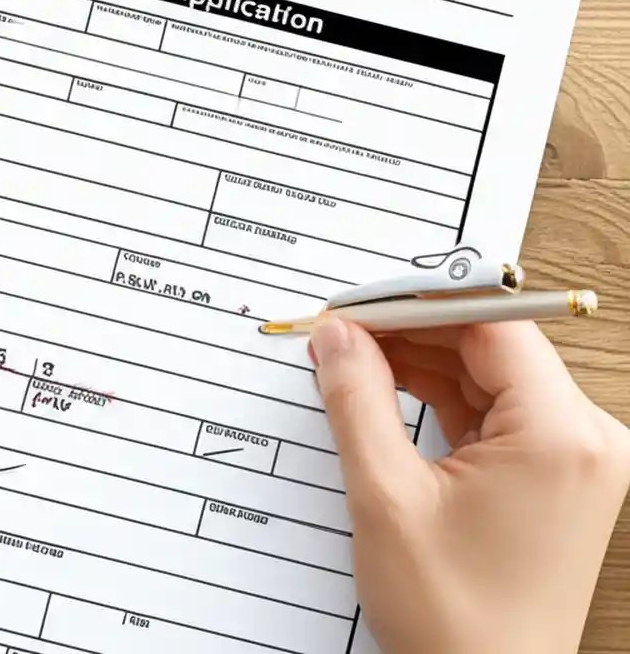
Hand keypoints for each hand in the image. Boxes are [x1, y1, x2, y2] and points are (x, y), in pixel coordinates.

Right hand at [310, 319, 629, 653]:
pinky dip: (440, 398)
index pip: (490, 323)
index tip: (355, 303)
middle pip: (491, 344)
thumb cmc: (452, 620)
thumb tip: (337, 337)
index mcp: (561, 437)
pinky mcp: (553, 477)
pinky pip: (493, 412)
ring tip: (352, 358)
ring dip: (421, 361)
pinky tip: (386, 391)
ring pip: (488, 375)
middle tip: (341, 328)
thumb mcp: (386, 497)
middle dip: (411, 330)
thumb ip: (357, 400)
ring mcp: (573, 460)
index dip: (415, 302)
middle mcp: (584, 440)